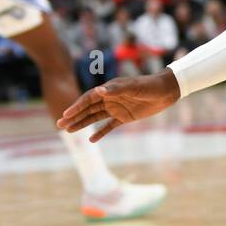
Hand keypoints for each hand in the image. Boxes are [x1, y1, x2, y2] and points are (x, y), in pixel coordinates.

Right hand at [56, 68, 179, 141]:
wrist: (165, 91)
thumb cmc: (148, 86)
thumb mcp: (132, 87)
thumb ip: (115, 90)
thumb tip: (97, 91)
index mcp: (109, 90)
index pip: (88, 99)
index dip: (76, 107)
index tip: (65, 115)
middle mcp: (110, 99)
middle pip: (87, 109)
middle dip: (74, 117)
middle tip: (59, 125)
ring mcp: (117, 108)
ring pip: (95, 117)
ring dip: (82, 124)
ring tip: (69, 131)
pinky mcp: (125, 117)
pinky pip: (109, 126)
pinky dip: (100, 132)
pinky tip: (91, 139)